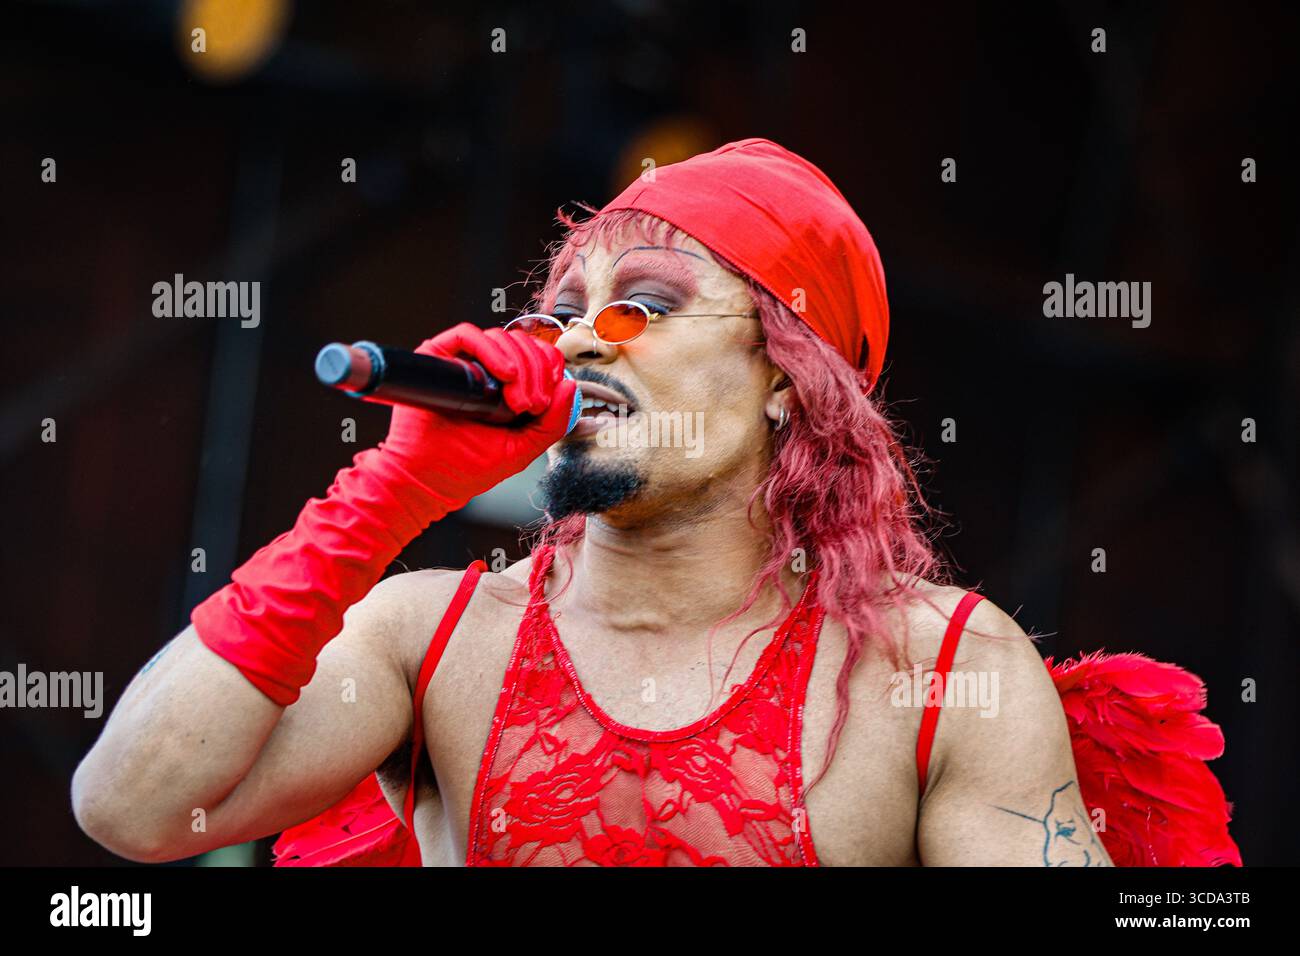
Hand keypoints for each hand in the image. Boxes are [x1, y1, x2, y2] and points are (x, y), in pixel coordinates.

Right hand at [373, 323, 575, 509]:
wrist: (428, 479)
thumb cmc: (468, 467)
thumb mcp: (524, 448)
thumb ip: (553, 423)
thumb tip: (570, 387)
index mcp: (509, 387)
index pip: (538, 357)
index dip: (550, 367)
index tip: (551, 394)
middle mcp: (486, 370)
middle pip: (523, 344)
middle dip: (537, 372)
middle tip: (531, 405)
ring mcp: (462, 363)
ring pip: (501, 337)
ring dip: (519, 364)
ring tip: (517, 400)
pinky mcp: (437, 358)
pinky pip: (467, 335)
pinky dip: (491, 349)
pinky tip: (503, 375)